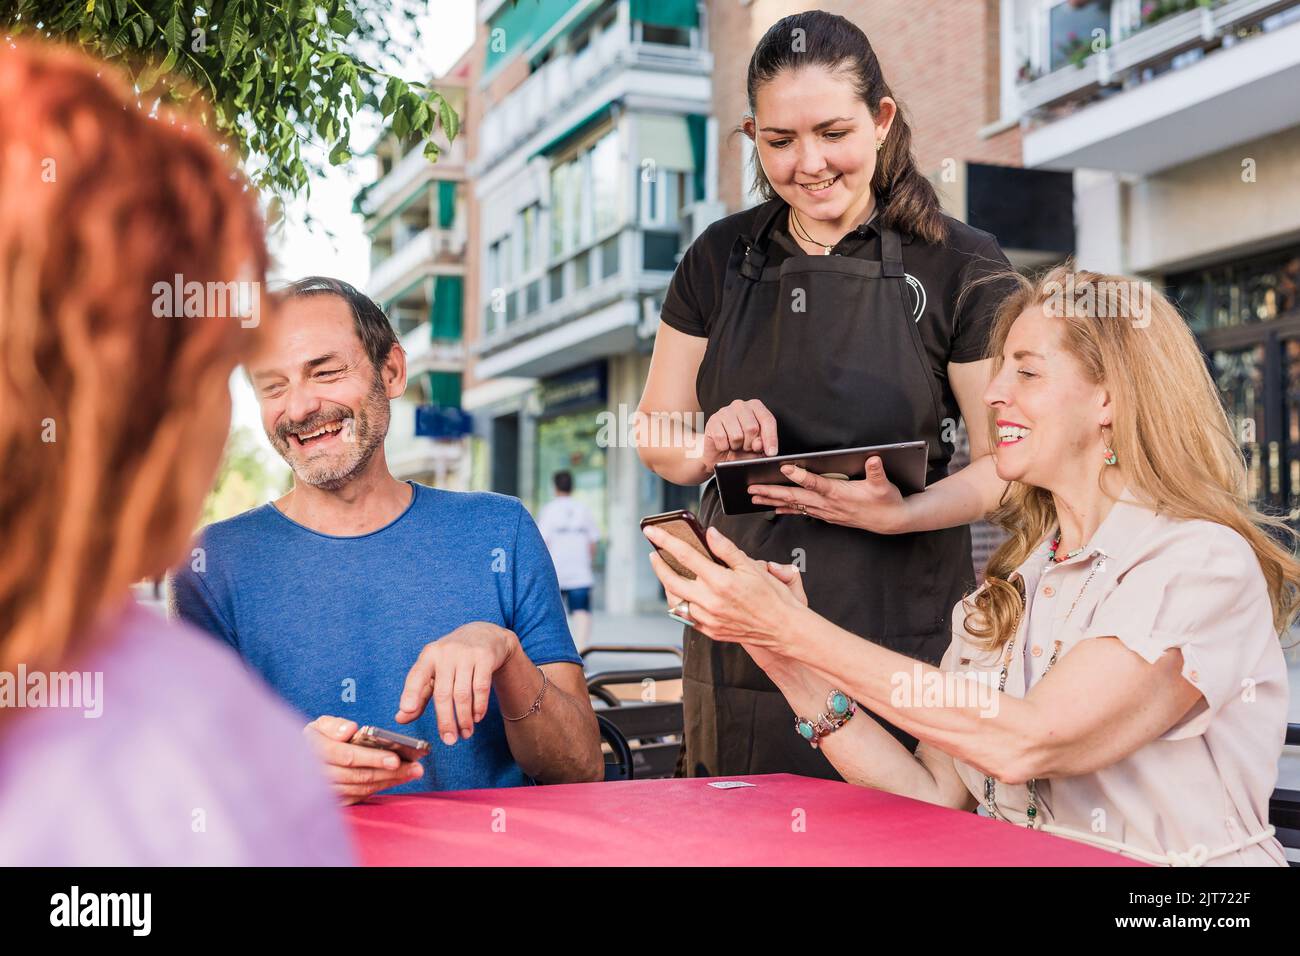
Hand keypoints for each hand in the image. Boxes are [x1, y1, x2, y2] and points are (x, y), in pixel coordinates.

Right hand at [303, 715, 423, 805]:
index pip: (347, 756)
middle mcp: (318, 775)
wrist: (298, 762)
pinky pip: (359, 797)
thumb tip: (351, 730)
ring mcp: (325, 791)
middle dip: (389, 772)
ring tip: (413, 772)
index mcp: (314, 750)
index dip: (372, 758)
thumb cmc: (315, 739)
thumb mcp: (319, 725)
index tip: (395, 759)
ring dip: (389, 781)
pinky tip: (396, 780)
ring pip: (361, 788)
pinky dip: (379, 789)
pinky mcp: (333, 801)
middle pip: (358, 775)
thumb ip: (333, 725)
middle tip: (416, 768)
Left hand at [396, 622, 518, 744]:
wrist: (484, 634)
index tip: (406, 710)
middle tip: (449, 740)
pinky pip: (481, 687)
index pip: (416, 676)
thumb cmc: (452, 659)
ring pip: (463, 694)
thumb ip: (417, 695)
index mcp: (428, 655)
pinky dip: (479, 706)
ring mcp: (466, 654)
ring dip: (464, 718)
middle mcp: (446, 652)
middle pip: (443, 693)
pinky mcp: (485, 657)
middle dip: (446, 720)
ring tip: (465, 734)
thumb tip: (400, 718)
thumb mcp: (433, 671)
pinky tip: (477, 718)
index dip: (410, 693)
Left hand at [644, 523, 806, 652]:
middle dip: (659, 565)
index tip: (652, 532)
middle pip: (672, 580)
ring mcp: (708, 618)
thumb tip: (710, 533)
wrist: (782, 628)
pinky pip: (686, 617)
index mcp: (720, 581)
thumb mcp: (752, 567)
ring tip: (667, 574)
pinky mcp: (710, 631)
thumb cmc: (772, 598)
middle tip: (655, 555)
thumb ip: (727, 549)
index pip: (685, 555)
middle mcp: (710, 601)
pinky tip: (683, 595)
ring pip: (675, 601)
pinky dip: (680, 604)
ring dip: (668, 585)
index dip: (665, 541)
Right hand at [698, 399, 778, 472]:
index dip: (771, 438)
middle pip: (752, 428)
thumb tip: (759, 444)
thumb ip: (761, 445)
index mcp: (756, 407)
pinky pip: (722, 439)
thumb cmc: (740, 447)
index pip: (767, 420)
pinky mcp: (712, 421)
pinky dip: (724, 447)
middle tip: (746, 447)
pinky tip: (724, 444)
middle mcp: (740, 405)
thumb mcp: (756, 448)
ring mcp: (725, 411)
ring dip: (736, 446)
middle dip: (750, 444)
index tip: (772, 452)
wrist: (719, 454)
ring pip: (737, 435)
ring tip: (734, 445)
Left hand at [748, 456, 909, 532]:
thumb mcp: (884, 485)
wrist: (891, 521)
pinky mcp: (827, 515)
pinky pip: (801, 512)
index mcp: (839, 493)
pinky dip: (786, 509)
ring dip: (773, 502)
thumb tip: (873, 459)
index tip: (784, 468)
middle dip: (772, 493)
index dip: (799, 475)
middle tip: (752, 489)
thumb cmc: (886, 501)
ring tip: (754, 498)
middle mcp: (828, 504)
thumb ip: (876, 472)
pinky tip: (774, 508)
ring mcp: (825, 511)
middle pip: (795, 497)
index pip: (815, 483)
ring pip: (794, 506)